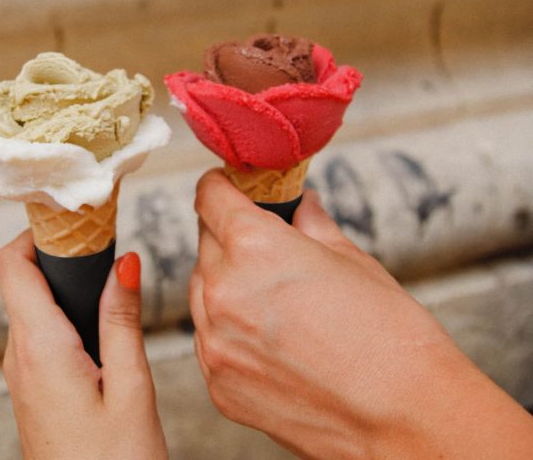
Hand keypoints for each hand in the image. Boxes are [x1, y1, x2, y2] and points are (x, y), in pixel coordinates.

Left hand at [0, 231, 167, 459]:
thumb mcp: (131, 387)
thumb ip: (122, 319)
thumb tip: (124, 261)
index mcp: (39, 349)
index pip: (12, 266)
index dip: (36, 233)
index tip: (73, 218)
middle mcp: (19, 357)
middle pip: (21, 281)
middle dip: (58, 254)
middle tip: (103, 242)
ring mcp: (22, 375)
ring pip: (32, 308)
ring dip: (64, 285)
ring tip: (110, 278)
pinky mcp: (33, 388)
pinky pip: (39, 334)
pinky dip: (64, 313)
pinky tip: (100, 319)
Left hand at [191, 169, 532, 459]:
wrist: (404, 419)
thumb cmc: (390, 337)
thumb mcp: (352, 261)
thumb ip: (311, 227)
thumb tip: (300, 207)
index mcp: (253, 247)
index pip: (210, 198)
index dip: (220, 187)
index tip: (228, 189)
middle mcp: (222, 290)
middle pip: (205, 244)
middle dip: (229, 238)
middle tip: (265, 249)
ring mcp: (215, 342)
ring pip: (202, 293)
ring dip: (225, 284)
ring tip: (274, 301)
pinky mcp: (218, 382)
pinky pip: (210, 339)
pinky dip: (228, 330)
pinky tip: (271, 339)